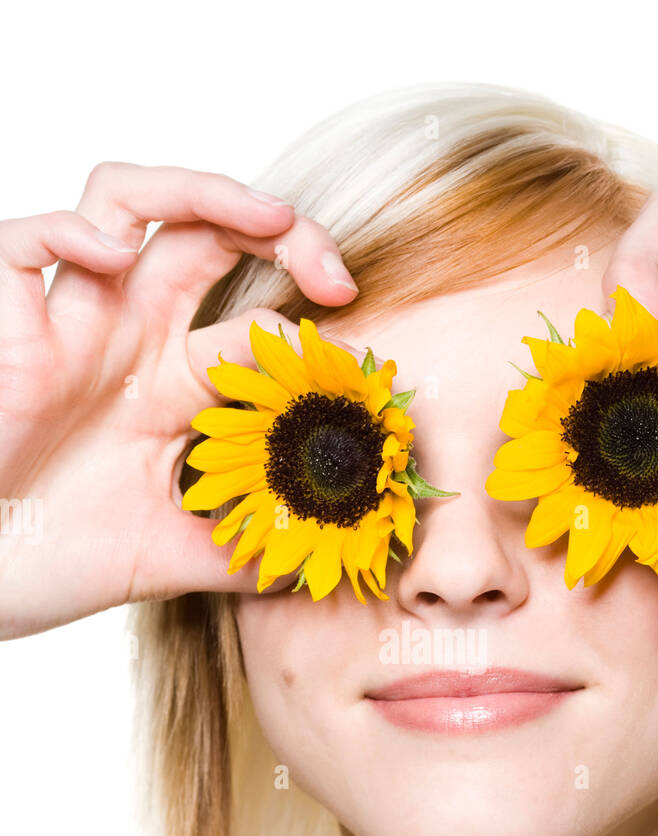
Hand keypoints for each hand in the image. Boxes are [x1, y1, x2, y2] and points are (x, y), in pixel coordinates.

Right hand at [0, 161, 360, 637]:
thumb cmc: (61, 560)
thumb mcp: (177, 558)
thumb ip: (248, 551)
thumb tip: (322, 561)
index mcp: (172, 383)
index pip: (255, 322)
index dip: (313, 330)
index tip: (363, 368)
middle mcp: (127, 337)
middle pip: (206, 234)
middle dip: (281, 231)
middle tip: (334, 273)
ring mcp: (70, 326)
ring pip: (125, 201)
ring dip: (199, 191)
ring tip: (265, 219)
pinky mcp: (9, 334)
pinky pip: (23, 245)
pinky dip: (68, 230)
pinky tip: (111, 255)